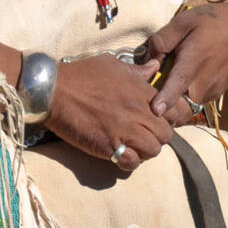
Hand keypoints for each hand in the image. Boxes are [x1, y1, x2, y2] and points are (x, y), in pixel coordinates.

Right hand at [47, 53, 175, 172]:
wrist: (53, 90)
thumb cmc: (81, 74)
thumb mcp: (113, 65)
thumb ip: (137, 70)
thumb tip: (154, 66)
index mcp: (141, 91)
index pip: (174, 111)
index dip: (169, 119)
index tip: (157, 121)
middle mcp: (137, 110)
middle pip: (166, 134)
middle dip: (158, 138)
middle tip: (144, 137)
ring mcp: (123, 129)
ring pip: (153, 150)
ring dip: (145, 151)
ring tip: (132, 147)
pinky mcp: (108, 145)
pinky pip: (131, 162)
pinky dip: (128, 163)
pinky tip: (119, 155)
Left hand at [145, 0, 227, 119]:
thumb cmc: (214, 22)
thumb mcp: (184, 22)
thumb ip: (162, 40)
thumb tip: (146, 59)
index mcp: (195, 60)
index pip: (178, 85)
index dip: (165, 100)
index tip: (155, 111)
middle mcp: (205, 81)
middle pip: (178, 105)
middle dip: (162, 103)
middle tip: (150, 90)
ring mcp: (212, 90)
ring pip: (185, 106)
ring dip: (173, 101)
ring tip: (167, 82)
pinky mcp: (216, 93)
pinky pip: (194, 102)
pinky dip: (184, 98)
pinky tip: (181, 81)